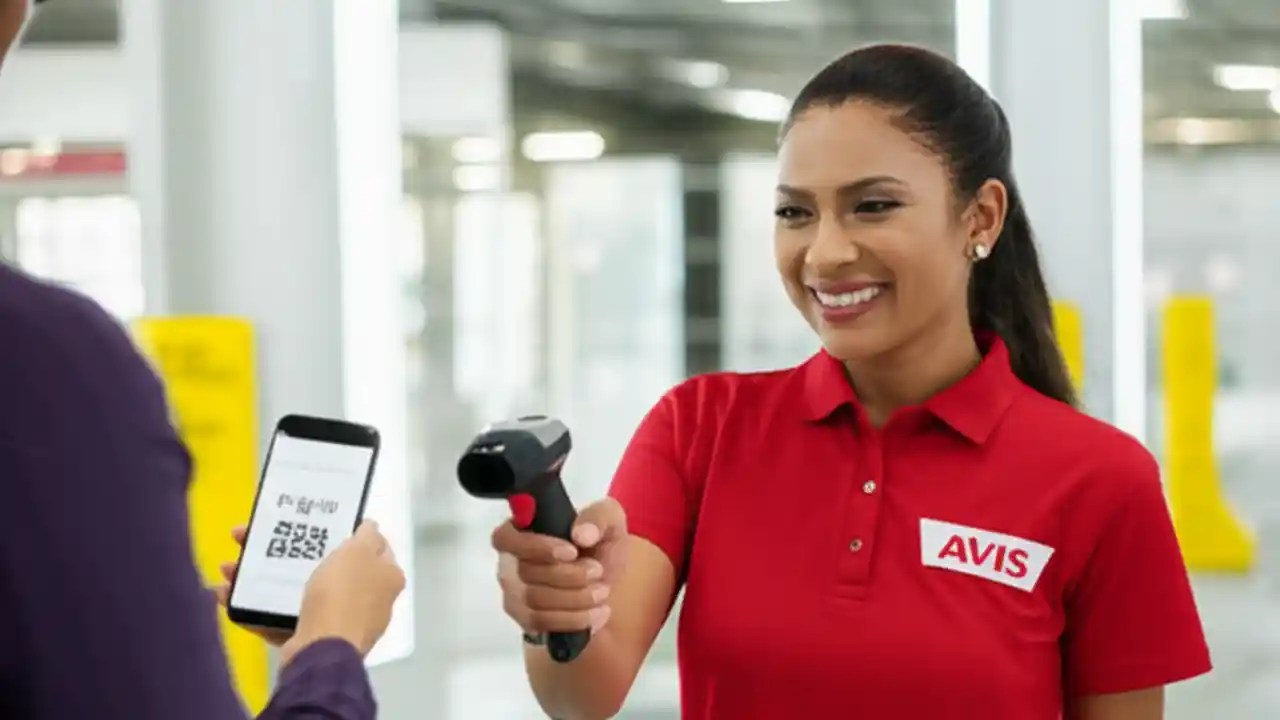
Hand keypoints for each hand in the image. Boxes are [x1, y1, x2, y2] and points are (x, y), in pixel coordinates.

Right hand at [215, 521, 405, 662]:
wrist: (322, 650)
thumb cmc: (344, 593)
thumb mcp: (360, 551)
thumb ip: (368, 535)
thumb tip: (370, 527)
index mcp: (385, 579)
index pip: (371, 548)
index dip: (347, 532)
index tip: (319, 524)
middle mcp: (365, 602)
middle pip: (325, 568)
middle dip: (288, 553)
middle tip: (256, 540)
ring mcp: (337, 622)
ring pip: (294, 590)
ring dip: (261, 577)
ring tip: (229, 566)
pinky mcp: (308, 640)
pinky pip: (278, 616)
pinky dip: (254, 605)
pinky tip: (226, 594)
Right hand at [492, 497, 627, 638]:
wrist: (604, 576)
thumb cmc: (598, 541)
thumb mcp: (609, 519)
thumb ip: (598, 518)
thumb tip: (580, 535)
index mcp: (521, 529)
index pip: (506, 538)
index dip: (536, 547)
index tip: (572, 552)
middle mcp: (510, 561)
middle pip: (526, 574)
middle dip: (569, 575)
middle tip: (598, 571)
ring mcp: (514, 592)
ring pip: (535, 601)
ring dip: (576, 598)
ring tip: (602, 591)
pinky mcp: (525, 618)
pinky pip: (542, 623)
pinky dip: (574, 619)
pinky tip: (598, 612)